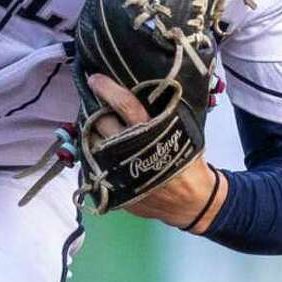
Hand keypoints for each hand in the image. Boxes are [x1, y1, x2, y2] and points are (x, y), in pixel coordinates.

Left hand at [86, 74, 226, 230]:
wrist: (191, 201)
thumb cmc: (188, 163)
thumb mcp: (183, 134)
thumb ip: (165, 115)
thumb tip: (145, 91)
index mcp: (152, 133)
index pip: (125, 105)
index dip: (108, 90)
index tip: (95, 79)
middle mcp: (132, 152)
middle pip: (102, 123)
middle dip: (95, 110)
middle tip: (92, 103)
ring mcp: (120, 172)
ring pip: (92, 144)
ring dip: (90, 132)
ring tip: (94, 125)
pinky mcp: (114, 189)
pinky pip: (93, 166)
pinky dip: (92, 155)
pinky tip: (97, 148)